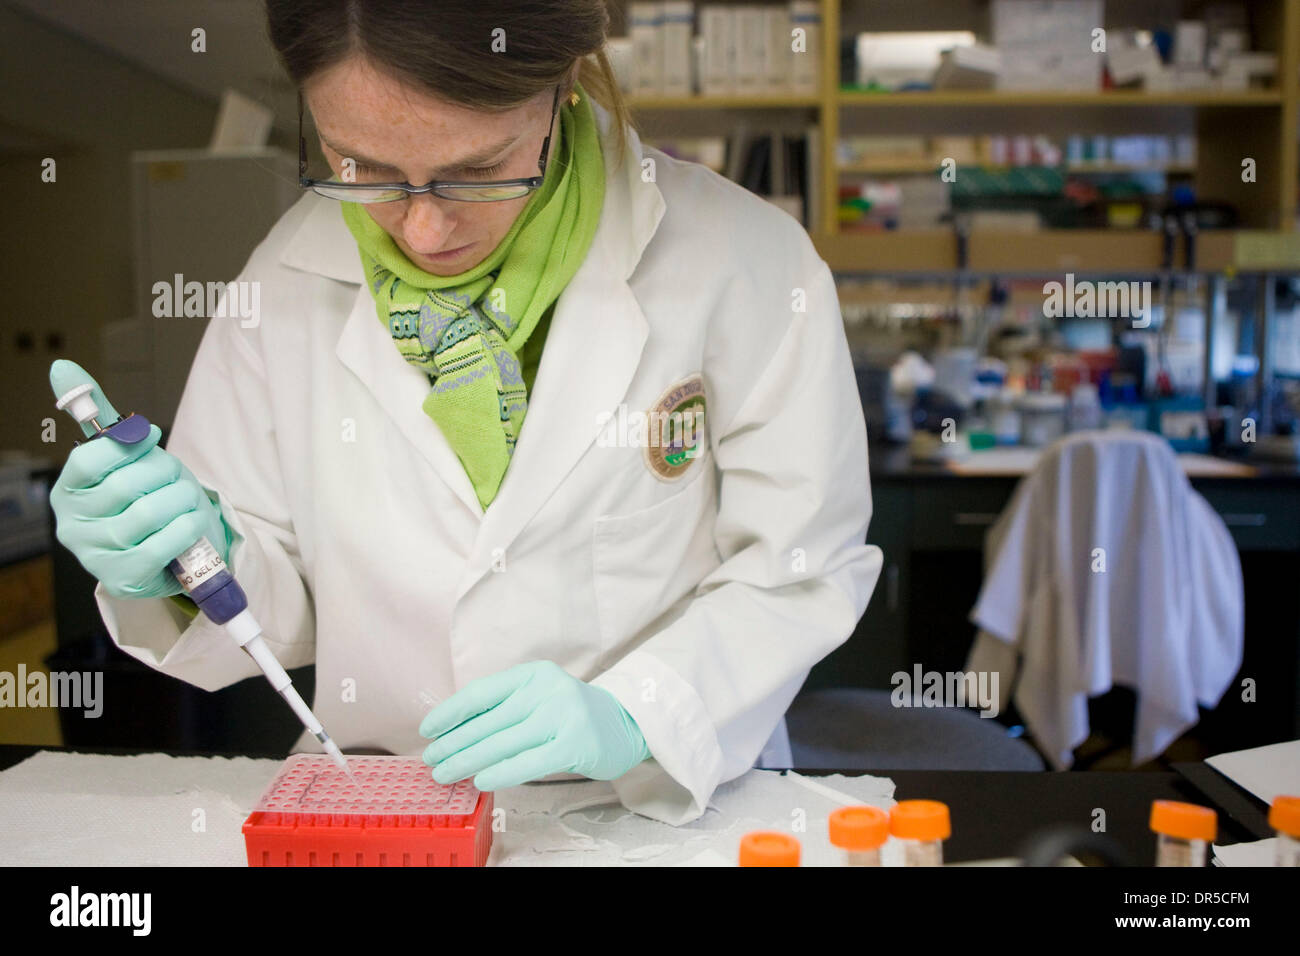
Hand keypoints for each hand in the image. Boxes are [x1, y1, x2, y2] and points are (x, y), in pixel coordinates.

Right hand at [48, 360, 231, 598]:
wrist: (167, 550)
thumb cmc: (145, 497)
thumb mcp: (124, 457)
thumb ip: (99, 415)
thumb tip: (63, 367)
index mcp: (68, 490)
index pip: (91, 458)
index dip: (131, 445)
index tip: (155, 439)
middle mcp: (74, 525)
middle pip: (125, 485)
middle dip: (165, 474)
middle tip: (179, 476)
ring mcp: (96, 556)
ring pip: (147, 514)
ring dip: (181, 500)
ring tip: (189, 499)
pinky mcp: (125, 579)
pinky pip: (162, 546)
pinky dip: (187, 529)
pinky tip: (193, 522)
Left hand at [419, 660, 649, 789]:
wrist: (624, 724)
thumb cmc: (570, 715)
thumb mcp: (539, 698)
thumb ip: (505, 708)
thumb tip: (453, 734)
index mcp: (533, 674)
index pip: (482, 692)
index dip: (450, 712)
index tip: (427, 730)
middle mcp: (547, 690)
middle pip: (488, 721)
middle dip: (453, 743)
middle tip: (430, 760)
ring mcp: (562, 715)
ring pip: (503, 743)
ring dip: (468, 761)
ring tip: (444, 774)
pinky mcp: (574, 744)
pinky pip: (529, 762)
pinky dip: (501, 772)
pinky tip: (481, 781)